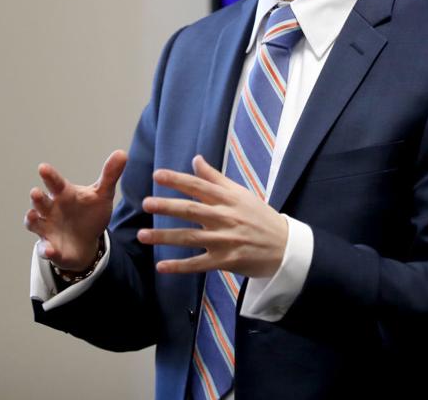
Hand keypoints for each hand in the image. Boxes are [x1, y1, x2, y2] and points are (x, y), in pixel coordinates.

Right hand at [24, 150, 126, 270]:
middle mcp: (51, 209)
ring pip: (34, 223)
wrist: (86, 242)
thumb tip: (122, 153)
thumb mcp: (102, 195)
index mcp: (64, 194)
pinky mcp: (50, 248)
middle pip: (40, 202)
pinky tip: (49, 250)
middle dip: (37, 198)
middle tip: (36, 192)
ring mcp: (47, 228)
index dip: (49, 176)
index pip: (55, 183)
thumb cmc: (90, 213)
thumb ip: (110, 176)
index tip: (43, 167)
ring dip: (32, 220)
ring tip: (32, 216)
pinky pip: (44, 249)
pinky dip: (45, 250)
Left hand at [137, 155, 287, 277]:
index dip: (177, 180)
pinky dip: (179, 266)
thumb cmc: (260, 217)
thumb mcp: (241, 193)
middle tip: (145, 203)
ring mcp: (225, 240)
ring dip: (165, 236)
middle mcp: (225, 217)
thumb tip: (195, 159)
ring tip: (143, 235)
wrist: (284, 247)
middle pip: (191, 210)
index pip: (199, 186)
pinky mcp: (226, 261)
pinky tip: (161, 266)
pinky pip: (198, 264)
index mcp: (228, 199)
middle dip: (167, 206)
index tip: (157, 175)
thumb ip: (215, 178)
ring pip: (190, 238)